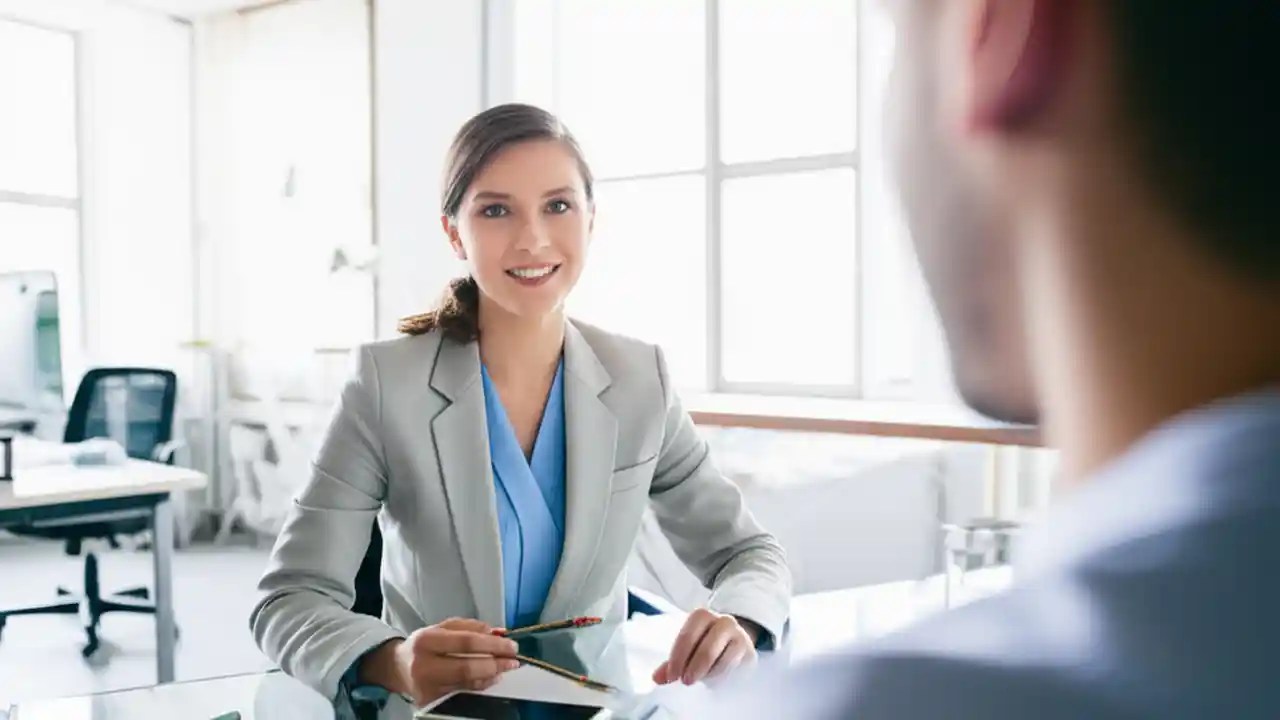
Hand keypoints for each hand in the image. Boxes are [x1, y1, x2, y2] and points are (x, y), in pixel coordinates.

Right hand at [359, 618, 519, 706]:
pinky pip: (463, 692)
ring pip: (467, 683)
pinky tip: (491, 677)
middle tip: (513, 659)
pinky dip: (481, 684)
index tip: (511, 645)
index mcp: (426, 640)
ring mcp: (427, 687)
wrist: (398, 668)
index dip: (492, 645)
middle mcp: (424, 666)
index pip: (465, 642)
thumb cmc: (424, 645)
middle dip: (496, 663)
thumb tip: (498, 633)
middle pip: (467, 667)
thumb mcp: (442, 628)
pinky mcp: (431, 702)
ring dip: (492, 674)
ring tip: (506, 666)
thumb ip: (470, 627)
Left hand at [652, 609, 758, 685]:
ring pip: (724, 656)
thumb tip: (656, 678)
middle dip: (694, 666)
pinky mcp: (749, 651)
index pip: (687, 635)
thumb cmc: (706, 646)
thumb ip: (672, 664)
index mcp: (702, 616)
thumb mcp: (688, 651)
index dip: (678, 657)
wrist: (736, 645)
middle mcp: (723, 621)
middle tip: (685, 681)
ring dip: (708, 673)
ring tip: (700, 681)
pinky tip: (714, 682)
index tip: (671, 676)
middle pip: (706, 646)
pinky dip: (722, 676)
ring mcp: (739, 635)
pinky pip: (734, 665)